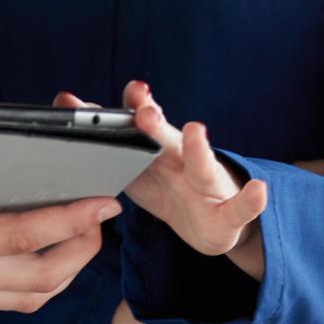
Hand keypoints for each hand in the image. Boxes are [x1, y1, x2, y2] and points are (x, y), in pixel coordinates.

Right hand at [0, 169, 119, 323]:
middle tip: (107, 210)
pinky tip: (38, 255)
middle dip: (80, 244)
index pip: (11, 235)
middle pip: (37, 271)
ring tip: (86, 231)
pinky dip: (36, 277)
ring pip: (27, 289)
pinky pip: (6, 294)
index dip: (60, 217)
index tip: (99, 199)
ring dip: (66, 265)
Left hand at [59, 84, 266, 277]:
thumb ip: (106, 142)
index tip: (87, 100)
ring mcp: (206, 184)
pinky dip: (252, 199)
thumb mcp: (133, 167)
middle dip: (153, 122)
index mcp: (153, 148)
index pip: (134, 123)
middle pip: (165, 138)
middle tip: (141, 109)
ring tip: (194, 129)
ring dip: (197, 148)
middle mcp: (180, 158)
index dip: (110, 111)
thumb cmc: (165, 185)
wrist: (208, 223)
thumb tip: (64, 108)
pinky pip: (242, 207)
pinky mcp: (228, 213)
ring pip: (202, 165)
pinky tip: (259, 189)